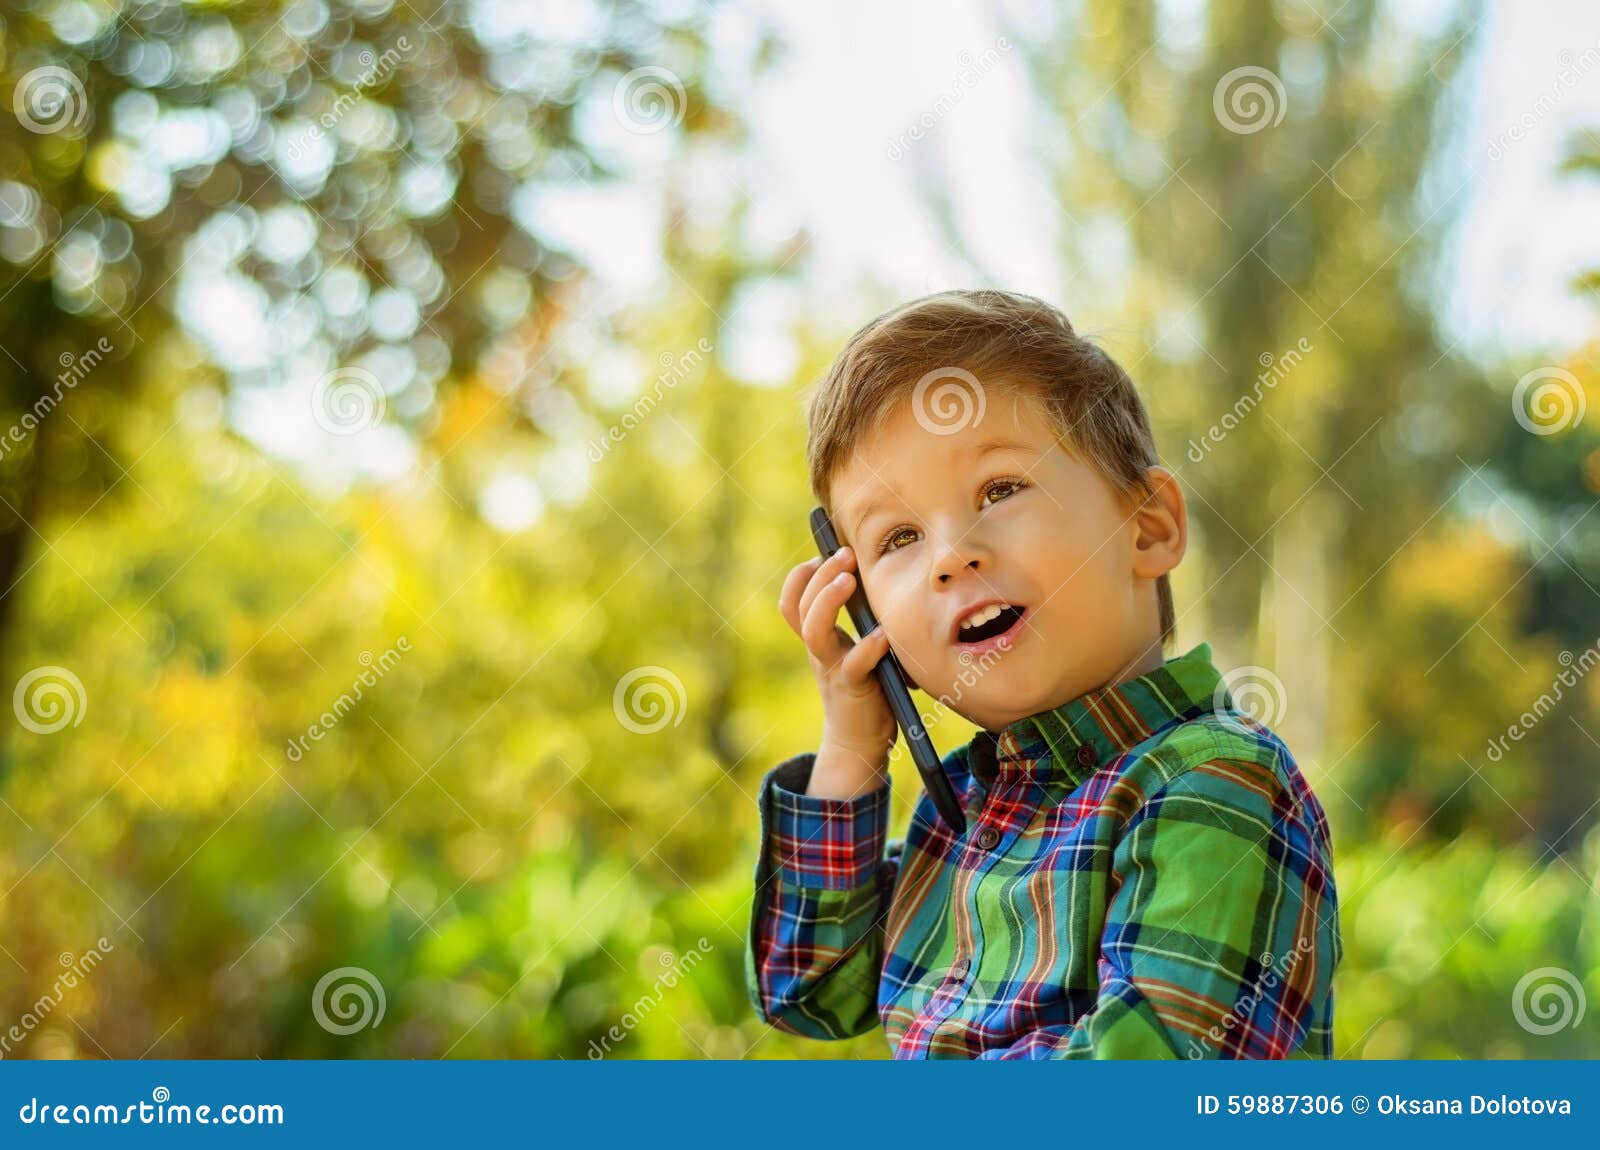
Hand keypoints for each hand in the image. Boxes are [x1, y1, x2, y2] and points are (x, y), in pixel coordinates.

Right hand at [778, 545, 897, 796]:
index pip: (792, 601)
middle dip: (819, 575)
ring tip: (848, 579)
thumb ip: (858, 622)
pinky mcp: (853, 688)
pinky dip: (869, 646)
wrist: (858, 741)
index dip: (801, 576)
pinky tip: (884, 633)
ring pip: (814, 631)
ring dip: (828, 601)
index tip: (823, 555)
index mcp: (818, 639)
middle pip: (801, 607)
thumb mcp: (853, 650)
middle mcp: (819, 651)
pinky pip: (855, 664)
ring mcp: (832, 668)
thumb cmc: (864, 688)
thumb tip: (876, 581)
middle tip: (843, 553)